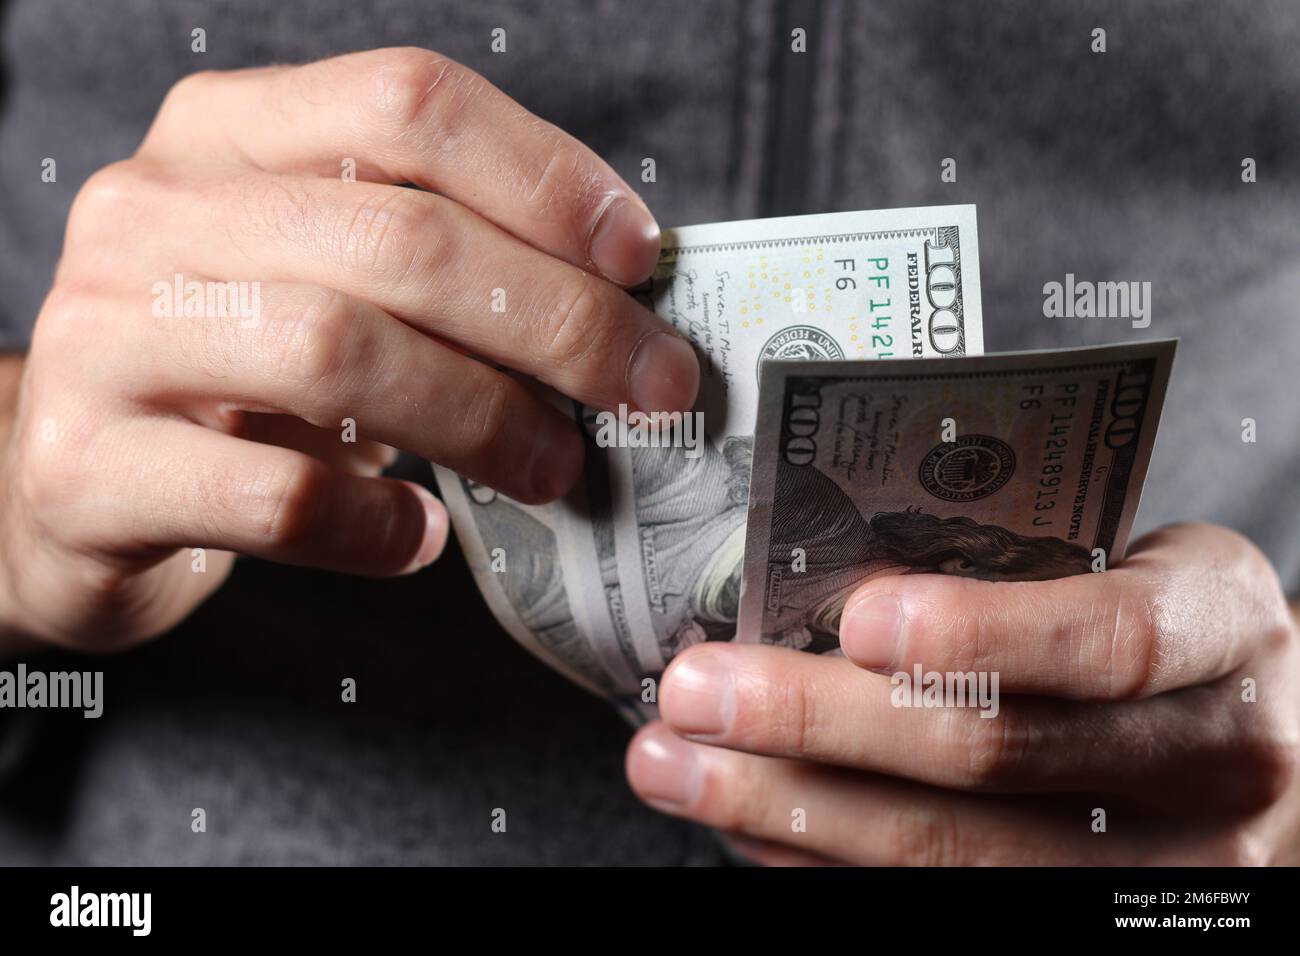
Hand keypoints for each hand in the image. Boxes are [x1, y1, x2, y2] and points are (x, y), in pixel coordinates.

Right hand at [0, 47, 697, 650]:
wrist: (79, 484)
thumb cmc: (240, 375)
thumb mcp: (327, 279)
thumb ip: (437, 262)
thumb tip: (620, 298)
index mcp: (226, 134)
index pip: (408, 102)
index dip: (546, 176)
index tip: (640, 257)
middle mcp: (152, 213)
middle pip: (400, 239)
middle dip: (559, 322)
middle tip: (648, 387)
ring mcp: (106, 338)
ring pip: (338, 353)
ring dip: (486, 420)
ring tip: (554, 470)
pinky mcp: (87, 472)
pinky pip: (274, 495)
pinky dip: (375, 522)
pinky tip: (419, 536)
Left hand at [626, 523, 1299, 864]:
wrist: (1251, 732)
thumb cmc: (1158, 621)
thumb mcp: (1124, 562)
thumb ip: (1013, 572)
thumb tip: (813, 593)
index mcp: (1224, 634)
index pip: (1113, 639)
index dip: (984, 634)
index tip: (855, 617)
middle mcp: (1215, 765)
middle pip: (1002, 757)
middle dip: (822, 722)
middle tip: (694, 691)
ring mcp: (1163, 869)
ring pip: (954, 856)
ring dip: (790, 807)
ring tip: (674, 763)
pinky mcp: (1091, 917)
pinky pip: (943, 903)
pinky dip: (824, 860)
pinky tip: (746, 822)